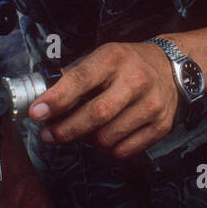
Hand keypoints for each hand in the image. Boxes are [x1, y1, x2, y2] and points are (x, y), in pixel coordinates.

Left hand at [30, 42, 179, 158]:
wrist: (170, 68)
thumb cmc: (126, 64)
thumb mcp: (100, 57)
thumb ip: (73, 76)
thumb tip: (43, 99)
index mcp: (114, 58)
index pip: (81, 79)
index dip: (57, 98)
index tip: (37, 112)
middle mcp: (136, 80)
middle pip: (96, 114)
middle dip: (66, 129)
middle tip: (49, 134)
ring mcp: (151, 104)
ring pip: (108, 137)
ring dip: (87, 140)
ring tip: (83, 132)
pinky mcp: (161, 125)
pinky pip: (124, 150)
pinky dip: (108, 149)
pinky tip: (105, 136)